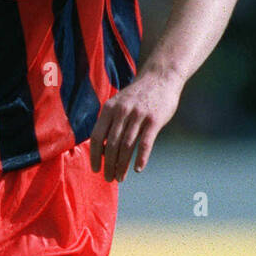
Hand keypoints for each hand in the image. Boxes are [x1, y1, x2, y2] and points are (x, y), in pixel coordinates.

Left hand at [89, 67, 182, 181]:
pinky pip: (145, 143)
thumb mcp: (118, 103)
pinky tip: (138, 169)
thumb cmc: (137, 96)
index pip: (96, 136)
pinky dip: (140, 158)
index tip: (95, 169)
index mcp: (109, 109)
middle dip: (108, 165)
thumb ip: (109, 122)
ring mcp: (138, 115)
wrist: (160, 77)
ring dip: (122, 165)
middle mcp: (122, 112)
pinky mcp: (154, 120)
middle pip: (111, 144)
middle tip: (108, 178)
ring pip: (127, 146)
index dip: (94, 155)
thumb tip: (100, 148)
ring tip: (120, 178)